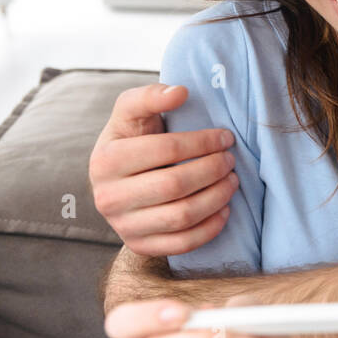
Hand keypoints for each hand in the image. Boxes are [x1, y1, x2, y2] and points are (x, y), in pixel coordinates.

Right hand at [89, 83, 238, 255]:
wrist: (118, 181)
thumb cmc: (132, 140)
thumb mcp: (132, 112)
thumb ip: (150, 96)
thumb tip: (180, 91)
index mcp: (105, 160)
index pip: (166, 149)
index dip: (203, 142)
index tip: (225, 138)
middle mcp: (108, 197)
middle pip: (175, 184)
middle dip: (212, 170)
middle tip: (231, 160)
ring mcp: (122, 226)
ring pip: (181, 216)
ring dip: (217, 197)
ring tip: (232, 181)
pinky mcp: (138, 246)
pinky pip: (182, 244)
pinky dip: (211, 228)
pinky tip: (224, 209)